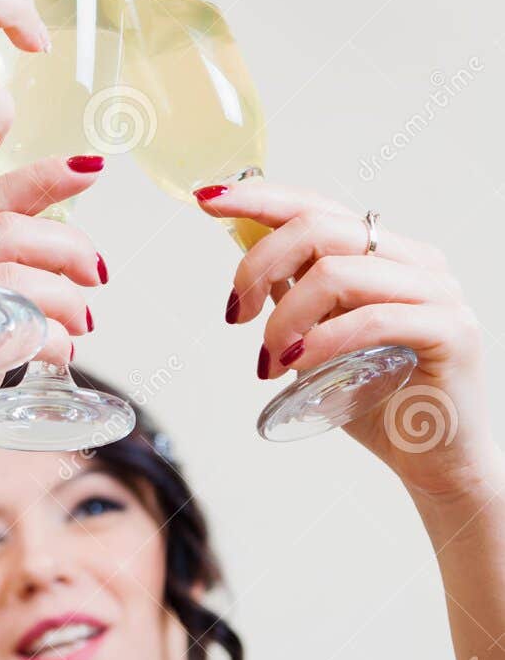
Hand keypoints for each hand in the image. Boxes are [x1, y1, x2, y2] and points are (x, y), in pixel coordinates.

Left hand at [197, 180, 497, 503]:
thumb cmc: (377, 399)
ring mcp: (438, 292)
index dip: (259, 198)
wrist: (433, 461)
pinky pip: (373, 319)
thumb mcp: (318, 340)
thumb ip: (294, 297)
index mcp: (386, 252)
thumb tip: (248, 264)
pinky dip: (323, 339)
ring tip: (270, 359)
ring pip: (338, 272)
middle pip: (319, 228)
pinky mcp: (451, 330)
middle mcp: (415, 261)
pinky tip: (297, 363)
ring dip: (285, 316)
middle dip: (259, 265)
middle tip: (236, 313)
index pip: (316, 206)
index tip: (208, 202)